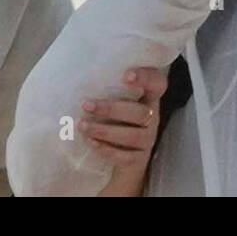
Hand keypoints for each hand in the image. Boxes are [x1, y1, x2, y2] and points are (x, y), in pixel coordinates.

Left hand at [83, 67, 167, 194]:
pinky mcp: (138, 160)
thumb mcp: (115, 100)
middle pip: (141, 112)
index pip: (157, 83)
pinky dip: (107, 149)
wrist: (120, 157)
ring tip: (82, 125)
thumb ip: (107, 89)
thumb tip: (79, 75)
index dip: (146, 78)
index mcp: (149, 97)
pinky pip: (126, 156)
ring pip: (133, 136)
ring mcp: (147, 140)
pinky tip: (91, 142)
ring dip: (105, 130)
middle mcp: (152, 117)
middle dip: (112, 108)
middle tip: (86, 105)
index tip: (125, 75)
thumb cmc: (113, 118)